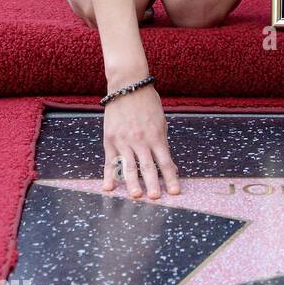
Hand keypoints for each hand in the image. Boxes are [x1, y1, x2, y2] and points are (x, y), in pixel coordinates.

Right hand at [102, 85, 180, 200]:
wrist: (128, 86)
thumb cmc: (147, 103)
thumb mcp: (160, 122)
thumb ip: (163, 144)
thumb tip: (171, 166)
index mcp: (156, 135)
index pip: (165, 161)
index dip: (170, 178)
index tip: (175, 192)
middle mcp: (140, 140)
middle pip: (148, 166)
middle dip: (153, 184)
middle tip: (157, 198)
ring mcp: (124, 140)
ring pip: (128, 166)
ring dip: (132, 183)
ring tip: (136, 196)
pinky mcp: (110, 140)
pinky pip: (110, 161)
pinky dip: (109, 175)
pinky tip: (109, 188)